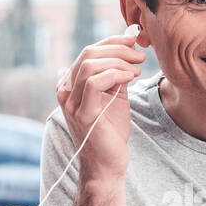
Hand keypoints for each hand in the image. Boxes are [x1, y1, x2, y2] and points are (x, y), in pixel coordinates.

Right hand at [56, 28, 145, 181]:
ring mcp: (71, 102)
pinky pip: (95, 82)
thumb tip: (130, 43)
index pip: (88, 51)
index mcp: (70, 84)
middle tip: (139, 56)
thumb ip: (118, 71)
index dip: (112, 41)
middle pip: (88, 53)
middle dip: (118, 49)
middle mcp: (65, 90)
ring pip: (90, 64)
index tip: (134, 41)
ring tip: (137, 69)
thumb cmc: (111, 131)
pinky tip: (131, 78)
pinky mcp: (82, 113)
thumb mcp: (115, 95)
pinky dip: (115, 74)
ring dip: (118, 61)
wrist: (107, 164)